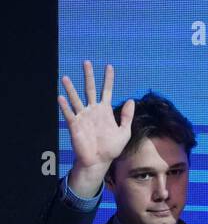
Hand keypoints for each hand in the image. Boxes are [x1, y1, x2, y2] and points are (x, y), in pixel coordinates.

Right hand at [59, 61, 133, 194]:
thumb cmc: (111, 148)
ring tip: (66, 78)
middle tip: (86, 62)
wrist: (100, 160)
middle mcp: (92, 110)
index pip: (107, 91)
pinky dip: (64, 106)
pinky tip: (61, 98)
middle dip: (89, 76)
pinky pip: (69, 114)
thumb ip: (127, 117)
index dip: (108, 79)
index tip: (109, 66)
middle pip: (90, 89)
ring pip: (76, 99)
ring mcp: (83, 117)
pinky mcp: (75, 125)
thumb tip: (132, 100)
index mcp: (105, 111)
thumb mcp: (124, 132)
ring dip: (70, 89)